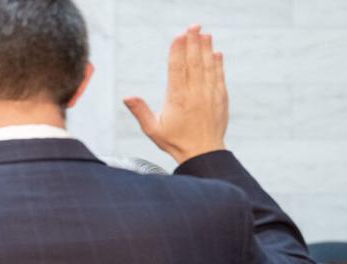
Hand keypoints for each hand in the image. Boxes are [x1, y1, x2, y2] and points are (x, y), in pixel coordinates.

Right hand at [123, 24, 227, 164]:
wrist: (203, 153)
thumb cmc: (175, 142)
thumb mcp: (152, 129)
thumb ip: (140, 111)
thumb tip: (126, 96)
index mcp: (177, 99)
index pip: (177, 69)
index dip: (178, 50)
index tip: (178, 36)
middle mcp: (195, 94)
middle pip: (194, 62)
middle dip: (193, 42)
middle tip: (193, 26)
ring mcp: (209, 95)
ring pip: (208, 66)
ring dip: (207, 49)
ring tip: (205, 35)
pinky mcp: (220, 99)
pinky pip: (219, 77)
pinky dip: (218, 64)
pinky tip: (216, 54)